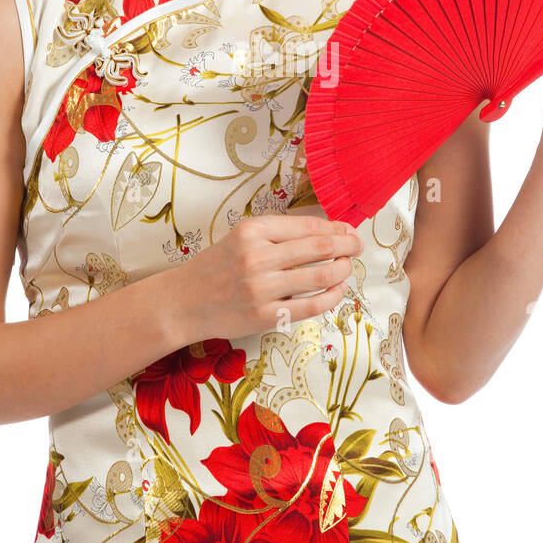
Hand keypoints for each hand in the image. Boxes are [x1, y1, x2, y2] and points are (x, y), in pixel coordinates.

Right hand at [179, 213, 363, 345]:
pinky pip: (311, 306)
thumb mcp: (242, 237)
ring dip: (342, 270)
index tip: (347, 230)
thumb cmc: (217, 267)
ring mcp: (261, 288)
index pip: (307, 226)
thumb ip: (278, 234)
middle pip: (319, 248)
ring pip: (320, 276)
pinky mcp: (265, 316)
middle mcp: (256, 257)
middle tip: (357, 246)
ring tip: (347, 266)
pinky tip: (338, 289)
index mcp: (252, 231)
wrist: (185, 302)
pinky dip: (332, 296)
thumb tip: (327, 230)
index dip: (335, 228)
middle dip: (347, 245)